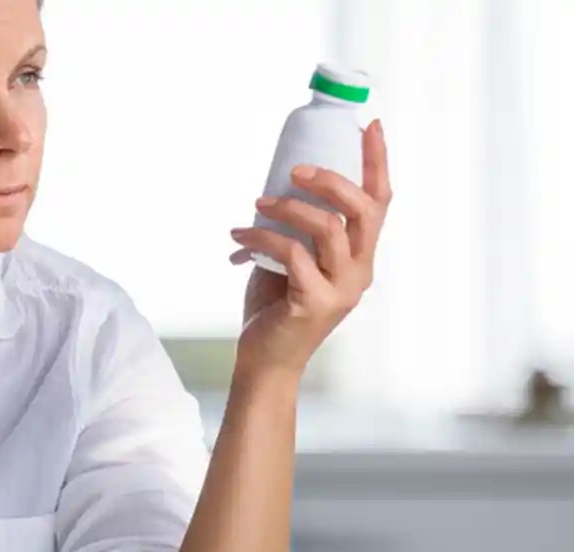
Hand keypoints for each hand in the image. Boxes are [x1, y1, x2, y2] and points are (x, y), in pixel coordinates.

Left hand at [227, 118, 392, 378]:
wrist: (264, 360)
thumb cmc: (276, 307)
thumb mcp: (292, 260)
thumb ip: (298, 230)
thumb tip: (275, 186)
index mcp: (359, 257)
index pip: (380, 203)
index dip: (377, 163)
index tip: (370, 125)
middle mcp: (359, 272)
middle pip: (364, 210)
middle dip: (332, 180)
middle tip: (295, 171)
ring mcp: (341, 290)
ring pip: (327, 229)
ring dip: (288, 208)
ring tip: (258, 203)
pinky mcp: (315, 303)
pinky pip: (291, 254)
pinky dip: (261, 238)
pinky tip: (238, 237)